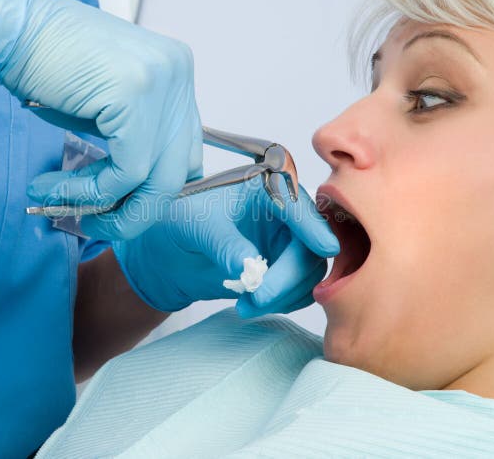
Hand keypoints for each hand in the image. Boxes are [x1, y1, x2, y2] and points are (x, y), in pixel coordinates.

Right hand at [0, 0, 201, 240]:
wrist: (10, 28)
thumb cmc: (47, 63)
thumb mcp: (105, 105)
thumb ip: (132, 139)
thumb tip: (136, 194)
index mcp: (177, 72)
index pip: (186, 152)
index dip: (151, 190)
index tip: (115, 208)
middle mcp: (180, 75)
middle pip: (180, 171)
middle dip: (136, 210)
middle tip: (95, 224)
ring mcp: (164, 83)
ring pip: (157, 180)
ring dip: (108, 208)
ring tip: (63, 207)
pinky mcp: (137, 97)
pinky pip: (127, 172)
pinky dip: (91, 192)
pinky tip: (55, 187)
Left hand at [112, 176, 339, 316]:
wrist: (168, 251)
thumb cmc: (180, 222)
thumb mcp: (196, 227)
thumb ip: (224, 244)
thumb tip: (251, 268)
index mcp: (265, 187)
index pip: (296, 204)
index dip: (313, 226)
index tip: (326, 248)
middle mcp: (283, 212)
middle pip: (309, 245)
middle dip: (288, 276)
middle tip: (260, 296)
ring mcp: (287, 242)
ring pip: (309, 272)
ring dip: (283, 295)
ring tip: (246, 305)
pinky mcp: (285, 269)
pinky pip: (300, 290)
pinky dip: (282, 303)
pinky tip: (252, 305)